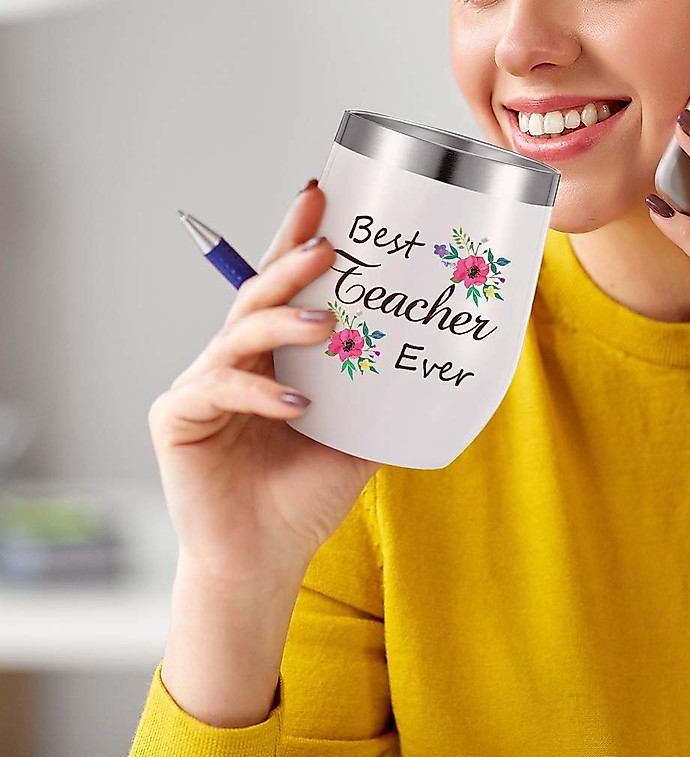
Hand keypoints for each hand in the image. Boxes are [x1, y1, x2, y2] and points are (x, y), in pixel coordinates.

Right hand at [148, 183, 380, 586]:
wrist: (266, 560)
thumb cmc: (307, 493)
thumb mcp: (362, 434)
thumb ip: (384, 392)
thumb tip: (445, 356)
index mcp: (276, 354)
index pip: (287, 285)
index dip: (299, 239)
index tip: (323, 196)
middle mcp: (236, 358)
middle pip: (259, 291)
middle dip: (292, 260)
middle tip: (328, 245)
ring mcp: (203, 383)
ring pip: (239, 329)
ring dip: (283, 319)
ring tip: (327, 324)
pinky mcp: (178, 416)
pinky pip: (217, 387)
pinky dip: (259, 391)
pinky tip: (295, 404)